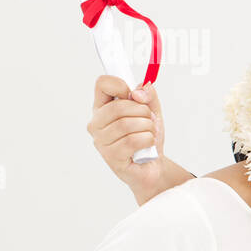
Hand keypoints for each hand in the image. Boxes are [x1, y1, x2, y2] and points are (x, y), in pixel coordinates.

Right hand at [87, 74, 166, 200]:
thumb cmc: (147, 138)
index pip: (103, 84)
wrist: (154, 165)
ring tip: (150, 134)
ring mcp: (101, 141)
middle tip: (149, 120)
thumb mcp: (153, 112)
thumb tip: (138, 91)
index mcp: (103, 108)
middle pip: (118, 106)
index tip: (134, 96)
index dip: (121, 85)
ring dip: (148, 127)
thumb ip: (148, 96)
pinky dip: (148, 140)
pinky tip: (148, 145)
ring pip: (127, 124)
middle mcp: (97, 123)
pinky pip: (133, 141)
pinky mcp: (111, 156)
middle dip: (143, 112)